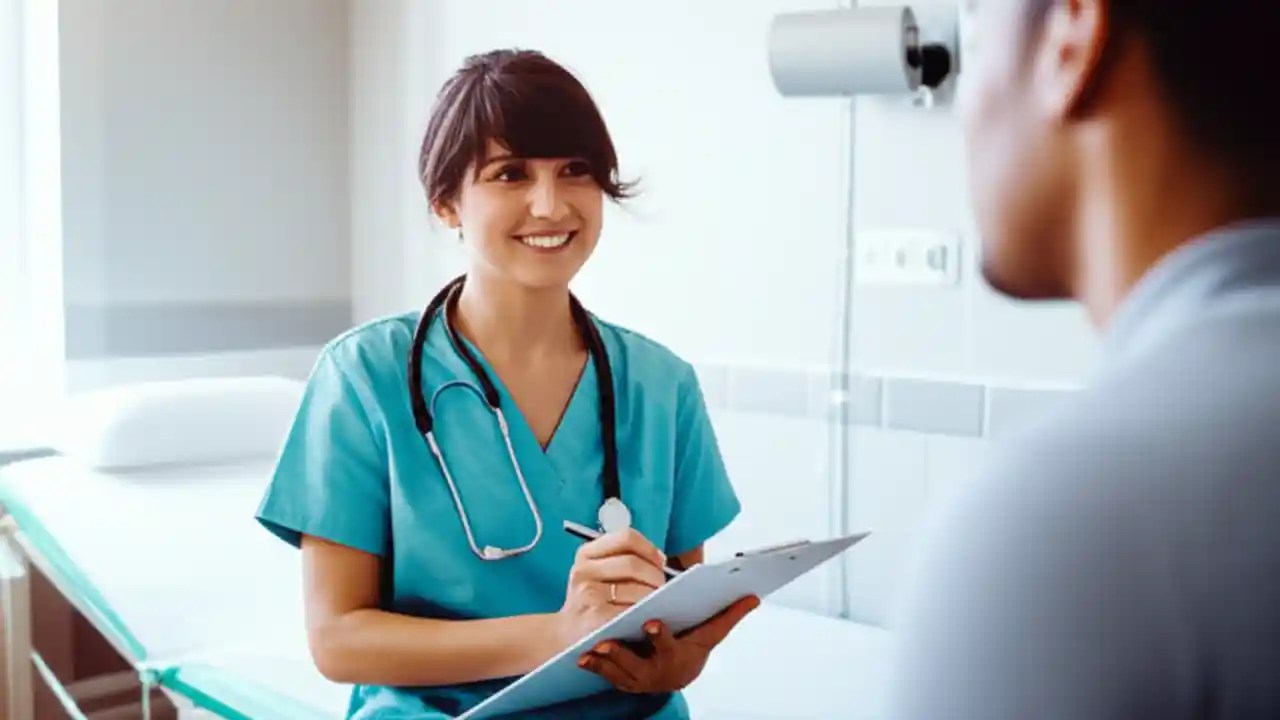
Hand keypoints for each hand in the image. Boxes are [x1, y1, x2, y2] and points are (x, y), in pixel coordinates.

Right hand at [555, 529, 668, 646]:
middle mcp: (584, 570)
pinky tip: (646, 617)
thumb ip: (622, 560)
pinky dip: (645, 613)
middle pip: (633, 564)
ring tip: (657, 603)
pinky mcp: (595, 617)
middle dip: (656, 576)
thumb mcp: (596, 574)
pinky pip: (631, 610)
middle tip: (663, 589)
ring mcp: (588, 594)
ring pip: (636, 588)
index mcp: (586, 554)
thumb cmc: (590, 602)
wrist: (566, 634)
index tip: (660, 562)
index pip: (626, 537)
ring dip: (654, 597)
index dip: (649, 549)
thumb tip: (660, 560)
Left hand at [578, 594, 759, 693]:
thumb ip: (728, 616)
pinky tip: (582, 656)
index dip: (660, 637)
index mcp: (677, 656)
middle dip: (622, 654)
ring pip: (617, 671)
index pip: (669, 646)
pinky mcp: (621, 679)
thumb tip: (753, 596)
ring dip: (604, 661)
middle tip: (607, 641)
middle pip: (637, 665)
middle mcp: (655, 672)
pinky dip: (595, 666)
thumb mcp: (709, 636)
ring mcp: (636, 678)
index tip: (651, 623)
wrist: (674, 676)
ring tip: (591, 647)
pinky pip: (605, 674)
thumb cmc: (690, 650)